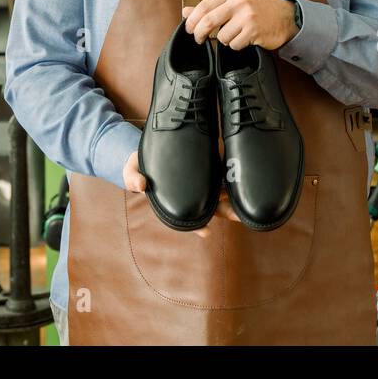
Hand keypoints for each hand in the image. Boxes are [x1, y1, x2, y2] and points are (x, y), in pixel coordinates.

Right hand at [124, 150, 238, 234]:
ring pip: (222, 189)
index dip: (197, 226)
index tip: (205, 232)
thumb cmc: (141, 164)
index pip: (189, 218)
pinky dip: (233, 171)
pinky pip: (224, 168)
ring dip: (235, 192)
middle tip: (237, 215)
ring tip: (246, 193)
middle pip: (212, 206)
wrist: (151, 145)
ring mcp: (204, 179)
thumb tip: (140, 186)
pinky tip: (242, 168)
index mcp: (178, 201)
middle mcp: (193, 193)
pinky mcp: (210, 161)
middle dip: (226, 211)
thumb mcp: (131, 170)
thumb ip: (132, 177)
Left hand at [182, 0, 298, 50]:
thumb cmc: (257, 9)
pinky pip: (234, 44)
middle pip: (208, 21)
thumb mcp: (233, 2)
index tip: (189, 28)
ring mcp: (247, 15)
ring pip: (222, 36)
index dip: (193, 19)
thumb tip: (185, 12)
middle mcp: (239, 0)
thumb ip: (210, 7)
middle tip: (199, 39)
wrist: (284, 17)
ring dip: (225, 40)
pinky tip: (245, 38)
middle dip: (200, 33)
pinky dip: (237, 45)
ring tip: (236, 34)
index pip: (204, 5)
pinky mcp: (254, 30)